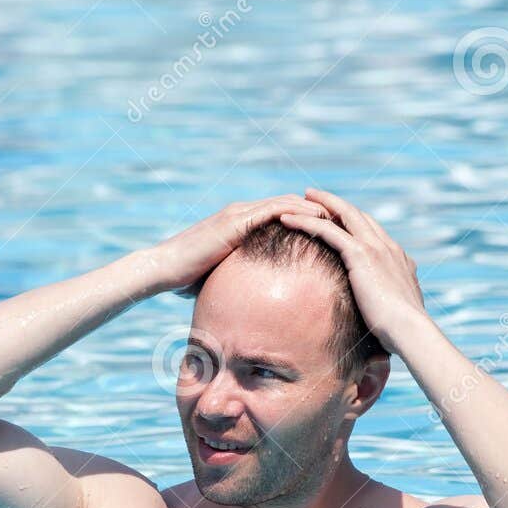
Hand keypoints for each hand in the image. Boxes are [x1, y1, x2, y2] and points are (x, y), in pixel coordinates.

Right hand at [146, 195, 329, 293]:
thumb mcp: (220, 277)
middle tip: (344, 217)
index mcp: (240, 223)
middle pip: (289, 204)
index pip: (280, 214)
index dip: (306, 218)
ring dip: (314, 207)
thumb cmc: (185, 278)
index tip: (331, 227)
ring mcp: (238, 214)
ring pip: (286, 203)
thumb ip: (237, 280)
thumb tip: (248, 304)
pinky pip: (275, 211)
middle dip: (317, 209)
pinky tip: (320, 218)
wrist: (163, 269)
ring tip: (340, 215)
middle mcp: (241, 213)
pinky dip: (298, 212)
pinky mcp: (236, 220)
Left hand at [279, 189, 426, 345]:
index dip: (352, 221)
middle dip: (336, 203)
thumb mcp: (395, 312)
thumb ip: (386, 304)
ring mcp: (375, 248)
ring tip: (301, 197)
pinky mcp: (361, 255)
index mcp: (397, 258)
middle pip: (358, 214)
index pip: (372, 230)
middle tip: (315, 196)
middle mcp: (387, 246)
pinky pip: (329, 230)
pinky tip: (288, 219)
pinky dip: (307, 221)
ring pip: (344, 214)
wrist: (410, 330)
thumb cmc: (401, 331)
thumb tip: (377, 316)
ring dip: (320, 204)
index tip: (336, 216)